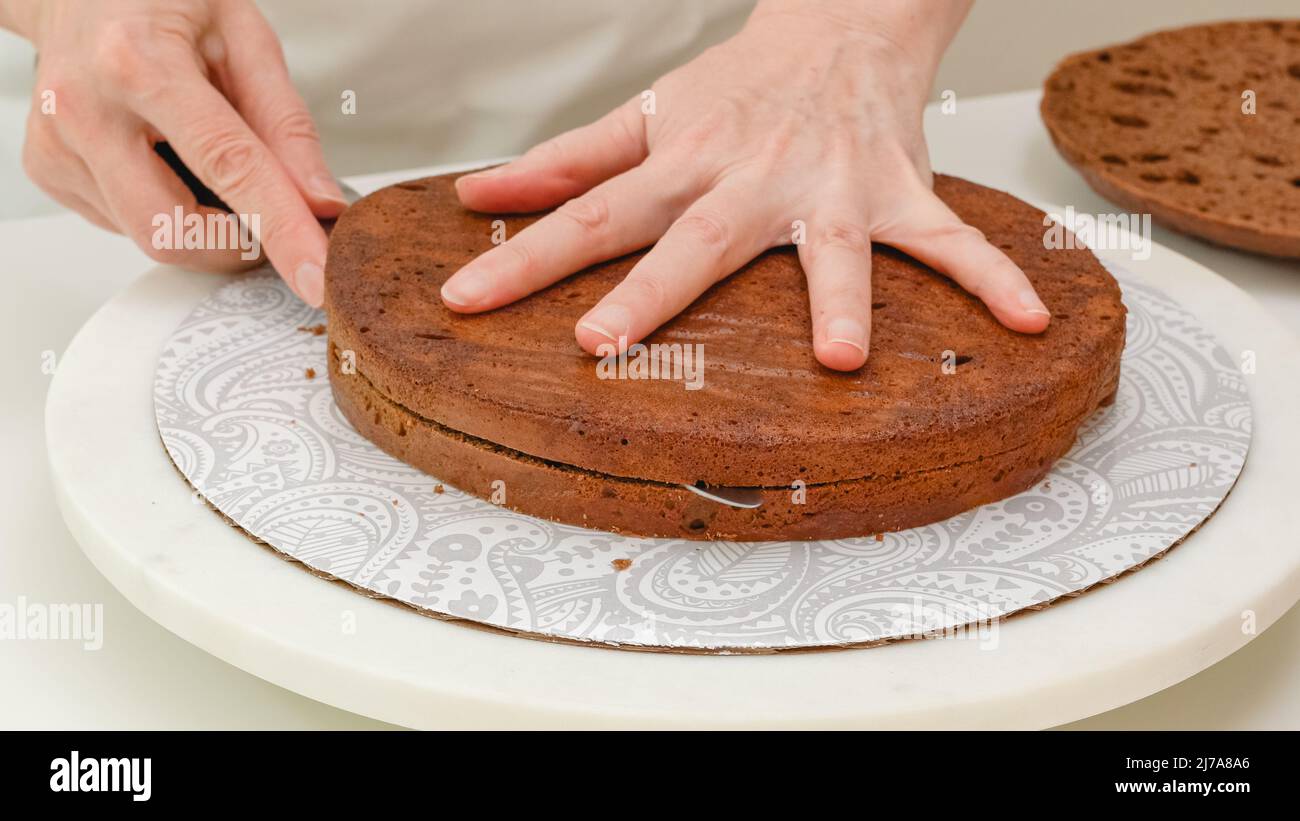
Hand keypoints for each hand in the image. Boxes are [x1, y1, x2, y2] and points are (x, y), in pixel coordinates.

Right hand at [5, 0, 343, 305]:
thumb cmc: (162, 3)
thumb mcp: (245, 37)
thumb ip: (286, 124)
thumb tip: (321, 202)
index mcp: (139, 62)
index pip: (228, 166)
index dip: (281, 229)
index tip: (316, 276)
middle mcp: (85, 107)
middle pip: (174, 229)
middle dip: (237, 243)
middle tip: (270, 215)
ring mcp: (57, 144)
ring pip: (151, 235)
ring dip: (202, 222)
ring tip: (203, 158)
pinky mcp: (48, 171)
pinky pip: (125, 224)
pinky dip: (165, 208)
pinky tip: (162, 157)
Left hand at [444, 0, 1050, 370]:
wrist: (840, 24)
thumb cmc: (738, 86)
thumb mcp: (646, 115)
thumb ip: (566, 160)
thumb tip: (477, 192)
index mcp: (681, 163)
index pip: (588, 214)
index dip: (524, 258)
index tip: (466, 300)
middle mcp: (749, 179)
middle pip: (693, 239)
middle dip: (651, 292)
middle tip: (605, 343)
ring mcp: (830, 188)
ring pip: (831, 246)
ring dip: (839, 296)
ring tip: (842, 357)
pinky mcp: (896, 192)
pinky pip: (949, 239)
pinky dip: (991, 278)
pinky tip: (1027, 325)